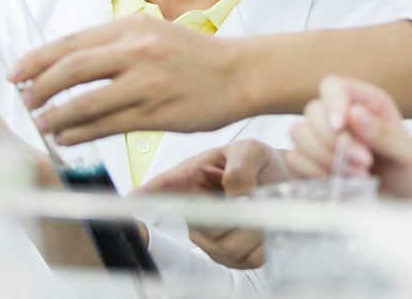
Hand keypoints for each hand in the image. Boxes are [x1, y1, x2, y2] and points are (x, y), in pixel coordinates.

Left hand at [8, 14, 243, 144]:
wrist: (240, 73)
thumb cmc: (195, 57)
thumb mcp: (154, 34)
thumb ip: (116, 43)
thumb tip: (68, 61)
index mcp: (132, 27)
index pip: (71, 42)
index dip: (37, 59)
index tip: (16, 73)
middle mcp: (136, 51)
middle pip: (71, 69)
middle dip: (39, 86)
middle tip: (25, 100)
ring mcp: (146, 83)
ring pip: (85, 102)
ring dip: (56, 116)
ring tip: (42, 123)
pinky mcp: (156, 113)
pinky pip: (107, 125)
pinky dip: (81, 133)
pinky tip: (67, 137)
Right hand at [141, 140, 288, 268]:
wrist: (280, 179)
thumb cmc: (257, 162)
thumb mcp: (250, 151)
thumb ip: (239, 170)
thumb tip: (235, 195)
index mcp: (190, 178)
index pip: (160, 188)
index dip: (145, 195)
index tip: (131, 199)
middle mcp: (194, 211)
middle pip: (203, 225)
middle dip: (236, 212)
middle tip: (254, 194)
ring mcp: (210, 237)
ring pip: (228, 245)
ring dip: (255, 226)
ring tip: (261, 205)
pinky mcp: (231, 255)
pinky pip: (248, 258)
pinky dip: (265, 241)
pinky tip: (264, 223)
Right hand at [289, 76, 411, 199]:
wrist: (405, 201)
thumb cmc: (410, 171)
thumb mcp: (410, 153)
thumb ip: (384, 134)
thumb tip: (354, 114)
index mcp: (364, 102)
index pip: (333, 86)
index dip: (332, 102)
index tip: (340, 126)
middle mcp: (339, 117)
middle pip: (313, 111)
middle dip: (334, 141)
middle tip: (364, 163)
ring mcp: (321, 140)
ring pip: (299, 133)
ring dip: (324, 157)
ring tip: (356, 174)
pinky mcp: (310, 163)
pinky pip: (294, 159)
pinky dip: (313, 172)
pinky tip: (337, 182)